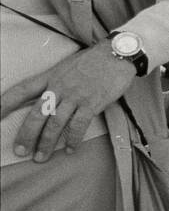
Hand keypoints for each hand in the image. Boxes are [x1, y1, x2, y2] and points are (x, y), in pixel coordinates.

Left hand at [0, 42, 135, 162]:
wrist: (116, 54)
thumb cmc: (94, 60)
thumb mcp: (66, 66)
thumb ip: (56, 82)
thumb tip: (49, 99)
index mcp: (49, 77)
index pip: (21, 91)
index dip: (4, 104)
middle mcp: (58, 87)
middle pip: (36, 114)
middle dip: (26, 135)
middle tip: (20, 151)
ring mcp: (75, 96)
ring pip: (55, 123)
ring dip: (47, 143)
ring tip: (41, 157)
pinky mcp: (92, 103)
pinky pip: (78, 125)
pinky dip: (73, 139)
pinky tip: (71, 149)